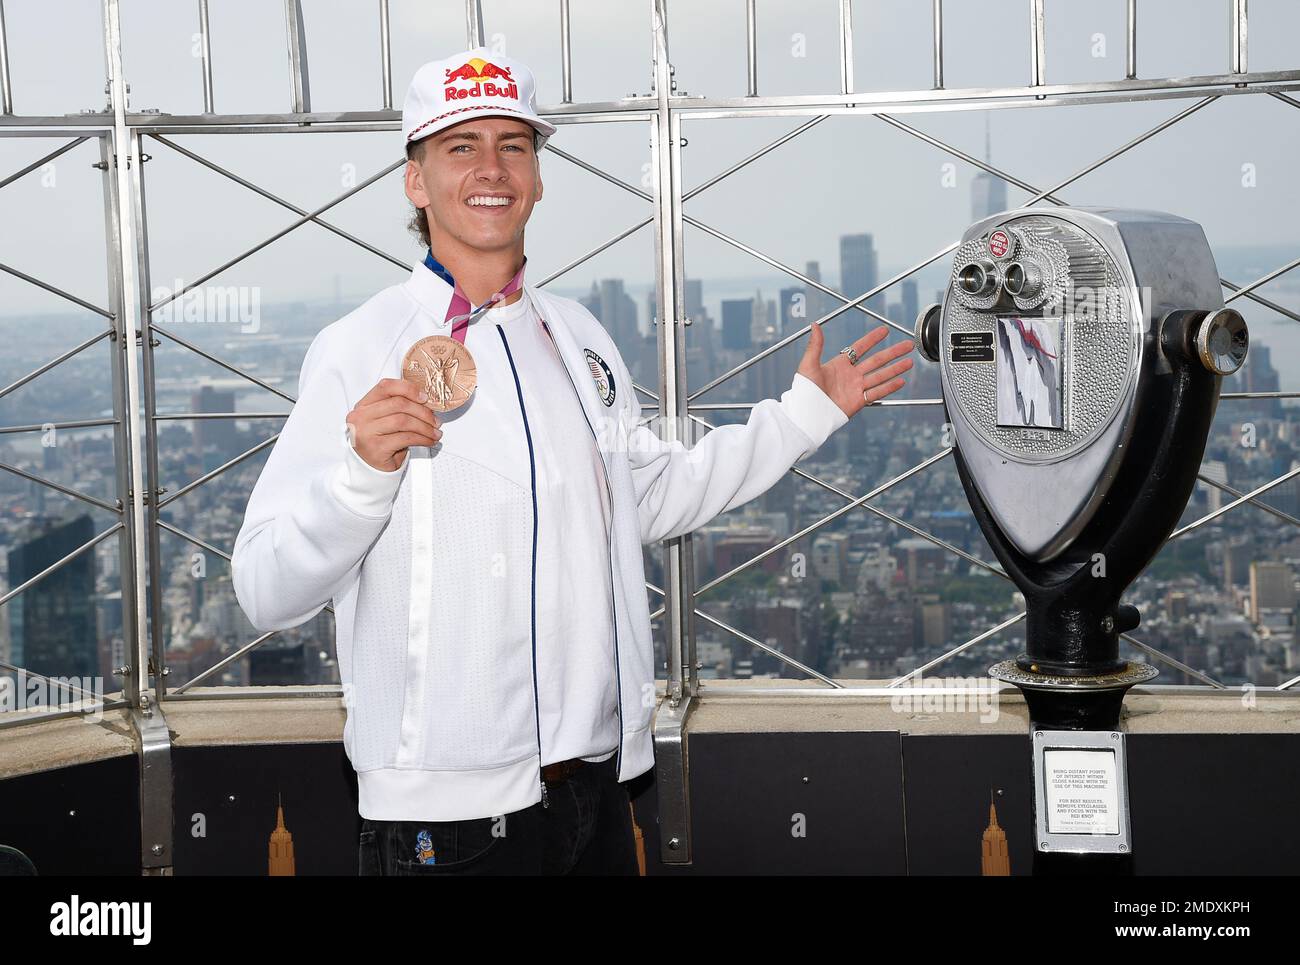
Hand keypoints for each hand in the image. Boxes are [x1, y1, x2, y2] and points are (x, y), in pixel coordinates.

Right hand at [345, 378, 442, 470]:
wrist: (370, 468)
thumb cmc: (380, 442)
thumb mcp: (385, 420)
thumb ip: (398, 407)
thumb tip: (426, 402)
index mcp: (364, 405)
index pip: (386, 387)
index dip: (408, 389)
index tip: (424, 398)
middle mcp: (361, 416)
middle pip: (399, 404)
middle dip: (423, 412)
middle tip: (435, 420)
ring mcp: (366, 432)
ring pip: (404, 421)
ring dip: (425, 427)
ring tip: (434, 432)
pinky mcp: (376, 448)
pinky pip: (406, 438)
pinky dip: (422, 439)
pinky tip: (428, 441)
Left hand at [797, 320, 913, 417]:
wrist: (806, 415)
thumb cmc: (804, 391)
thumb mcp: (808, 365)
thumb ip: (815, 345)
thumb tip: (815, 324)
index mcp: (839, 364)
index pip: (860, 348)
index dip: (872, 339)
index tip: (885, 330)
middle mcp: (851, 375)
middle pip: (877, 361)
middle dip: (893, 352)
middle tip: (907, 344)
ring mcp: (856, 388)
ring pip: (880, 376)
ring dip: (895, 369)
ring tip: (909, 362)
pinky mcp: (858, 402)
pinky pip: (876, 393)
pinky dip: (889, 387)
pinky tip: (900, 381)